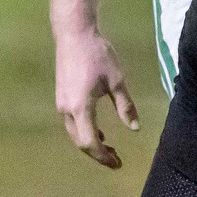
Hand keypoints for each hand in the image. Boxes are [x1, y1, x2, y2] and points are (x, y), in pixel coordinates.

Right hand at [55, 29, 139, 169]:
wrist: (74, 34)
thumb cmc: (97, 55)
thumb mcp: (116, 80)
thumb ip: (125, 106)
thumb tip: (135, 128)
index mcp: (81, 108)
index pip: (90, 142)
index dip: (103, 156)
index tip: (118, 163)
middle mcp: (66, 110)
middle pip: (79, 142)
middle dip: (97, 153)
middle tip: (116, 159)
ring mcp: (61, 103)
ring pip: (74, 133)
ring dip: (90, 142)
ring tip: (109, 146)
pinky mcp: (61, 96)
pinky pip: (72, 122)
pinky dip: (84, 131)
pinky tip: (98, 129)